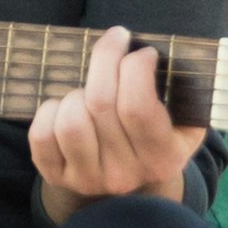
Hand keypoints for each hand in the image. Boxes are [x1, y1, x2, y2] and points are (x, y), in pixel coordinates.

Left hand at [30, 30, 200, 212]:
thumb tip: (154, 50)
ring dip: (77, 92)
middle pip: (101, 102)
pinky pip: (41, 135)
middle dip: (105, 58)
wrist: (131, 186)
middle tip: (114, 42)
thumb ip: (184, 92)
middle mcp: (125, 173)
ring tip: (90, 89)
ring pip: (70, 119)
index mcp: (163, 158)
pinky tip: (66, 107)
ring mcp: (89, 179)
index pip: (138, 106)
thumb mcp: (186, 121)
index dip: (136, 67)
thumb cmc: (157, 135)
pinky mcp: (58, 177)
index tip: (142, 52)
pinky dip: (50, 110)